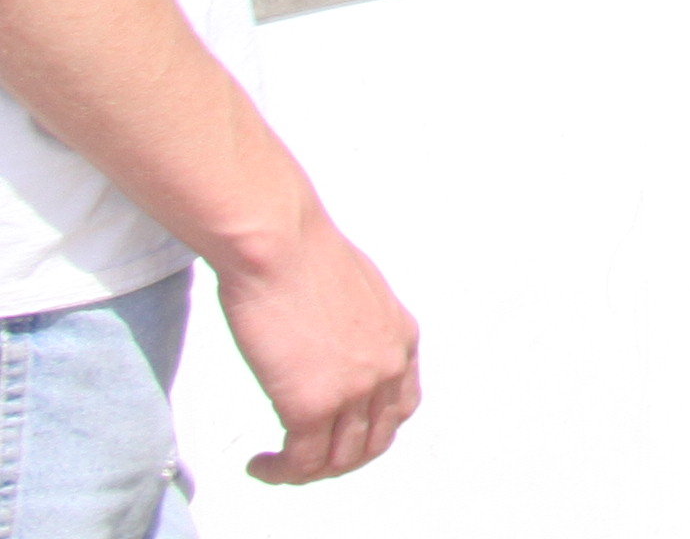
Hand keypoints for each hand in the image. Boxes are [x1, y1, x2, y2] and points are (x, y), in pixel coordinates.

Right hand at [218, 222, 419, 484]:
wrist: (279, 243)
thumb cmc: (301, 254)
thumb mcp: (355, 288)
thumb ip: (355, 323)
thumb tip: (333, 341)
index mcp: (402, 337)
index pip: (403, 406)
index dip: (372, 429)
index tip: (341, 434)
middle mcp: (388, 366)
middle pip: (376, 440)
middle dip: (342, 459)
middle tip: (305, 460)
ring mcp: (355, 388)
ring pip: (340, 460)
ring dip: (308, 471)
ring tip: (278, 466)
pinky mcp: (313, 404)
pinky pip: (302, 462)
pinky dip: (280, 472)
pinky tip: (261, 464)